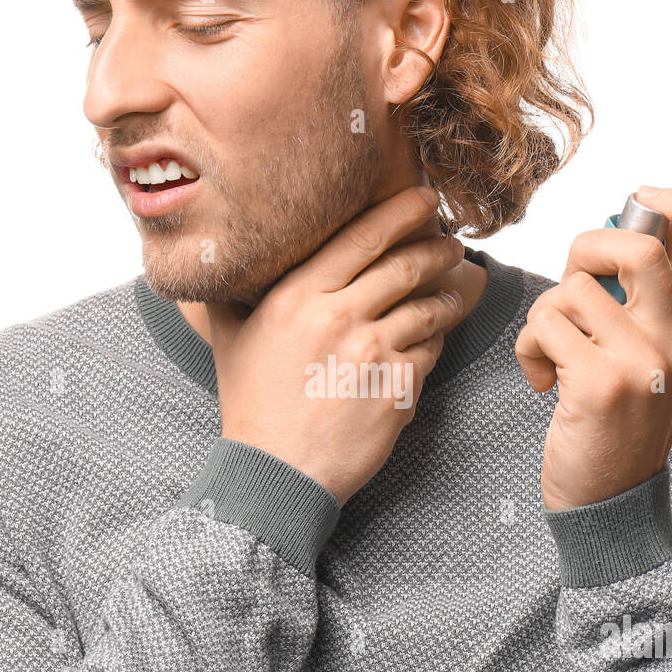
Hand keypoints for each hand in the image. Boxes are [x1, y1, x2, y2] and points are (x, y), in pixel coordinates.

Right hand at [207, 185, 465, 504]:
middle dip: (435, 248)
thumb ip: (232, 295)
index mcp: (297, 297)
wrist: (276, 474)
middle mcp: (337, 318)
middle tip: (450, 242)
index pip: (360, 237)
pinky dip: (436, 342)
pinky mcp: (397, 389)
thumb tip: (220, 263)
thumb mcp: (231, 341)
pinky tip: (433, 340)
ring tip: (451, 291)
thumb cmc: (251, 408)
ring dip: (446, 295)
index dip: (399, 211)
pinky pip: (430, 352)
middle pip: (404, 266)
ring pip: (427, 308)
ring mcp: (371, 354)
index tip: (424, 198)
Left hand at [516, 186, 671, 511]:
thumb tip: (620, 229)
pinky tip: (542, 379)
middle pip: (642, 247)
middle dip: (587, 244)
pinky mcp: (599, 384)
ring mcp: (641, 362)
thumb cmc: (616, 426)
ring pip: (572, 288)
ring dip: (544, 316)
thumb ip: (642, 304)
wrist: (609, 505)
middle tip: (573, 279)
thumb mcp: (649, 362)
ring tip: (552, 354)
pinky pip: (544, 325)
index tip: (642, 197)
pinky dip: (528, 347)